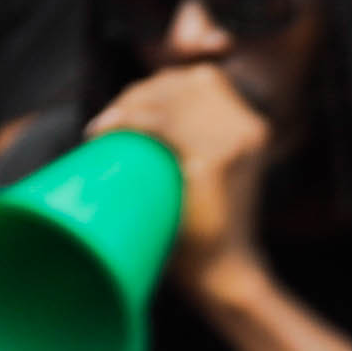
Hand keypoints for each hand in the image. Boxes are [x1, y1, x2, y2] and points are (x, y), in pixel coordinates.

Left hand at [91, 66, 272, 294]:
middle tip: (105, 124)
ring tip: (100, 128)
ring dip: (125, 107)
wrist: (222, 272)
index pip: (198, 78)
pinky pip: (161, 125)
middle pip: (180, 84)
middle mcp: (247, 124)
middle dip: (135, 95)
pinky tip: (103, 130)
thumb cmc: (203, 226)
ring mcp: (234, 141)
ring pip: (167, 100)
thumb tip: (134, 117)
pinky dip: (126, 123)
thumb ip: (188, 140)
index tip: (124, 111)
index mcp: (251, 122)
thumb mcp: (204, 171)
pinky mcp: (215, 161)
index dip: (156, 87)